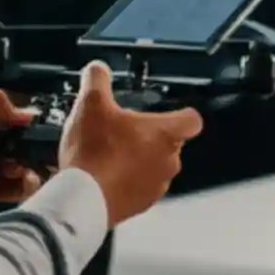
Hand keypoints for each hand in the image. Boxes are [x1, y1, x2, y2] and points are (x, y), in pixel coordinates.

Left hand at [0, 87, 42, 215]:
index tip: (48, 127)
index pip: (18, 118)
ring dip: (33, 166)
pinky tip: (24, 180)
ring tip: (24, 166)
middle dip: (37, 146)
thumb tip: (27, 115)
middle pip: (26, 143)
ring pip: (24, 166)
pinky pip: (14, 190)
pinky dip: (26, 186)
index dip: (33, 123)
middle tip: (43, 150)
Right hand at [60, 61, 203, 225]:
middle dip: (150, 137)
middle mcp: (168, 161)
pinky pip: (140, 188)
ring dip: (139, 160)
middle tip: (125, 132)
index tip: (171, 113)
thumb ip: (97, 80)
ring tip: (111, 155)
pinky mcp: (140, 205)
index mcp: (165, 134)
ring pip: (155, 167)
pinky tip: (105, 176)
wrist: (82, 200)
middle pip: (170, 143)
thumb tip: (97, 69)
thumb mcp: (91, 104)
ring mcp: (156, 186)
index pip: (192, 120)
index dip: (182, 114)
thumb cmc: (94, 153)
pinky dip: (127, 181)